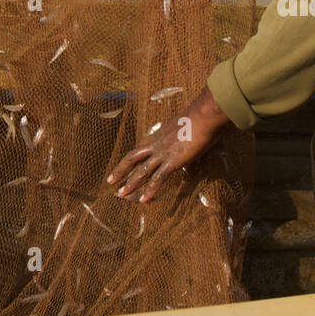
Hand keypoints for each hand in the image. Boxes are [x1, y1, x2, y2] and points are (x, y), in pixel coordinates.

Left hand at [107, 88, 229, 202]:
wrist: (204, 115)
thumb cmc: (200, 118)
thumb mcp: (186, 127)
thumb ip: (184, 136)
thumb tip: (191, 140)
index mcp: (158, 135)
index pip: (140, 148)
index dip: (131, 158)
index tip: (123, 166)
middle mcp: (156, 144)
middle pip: (132, 157)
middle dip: (120, 170)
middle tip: (110, 181)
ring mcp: (163, 153)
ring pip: (141, 171)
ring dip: (131, 184)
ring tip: (121, 195)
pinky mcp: (172, 161)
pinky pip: (158, 178)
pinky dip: (150, 191)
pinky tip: (144, 200)